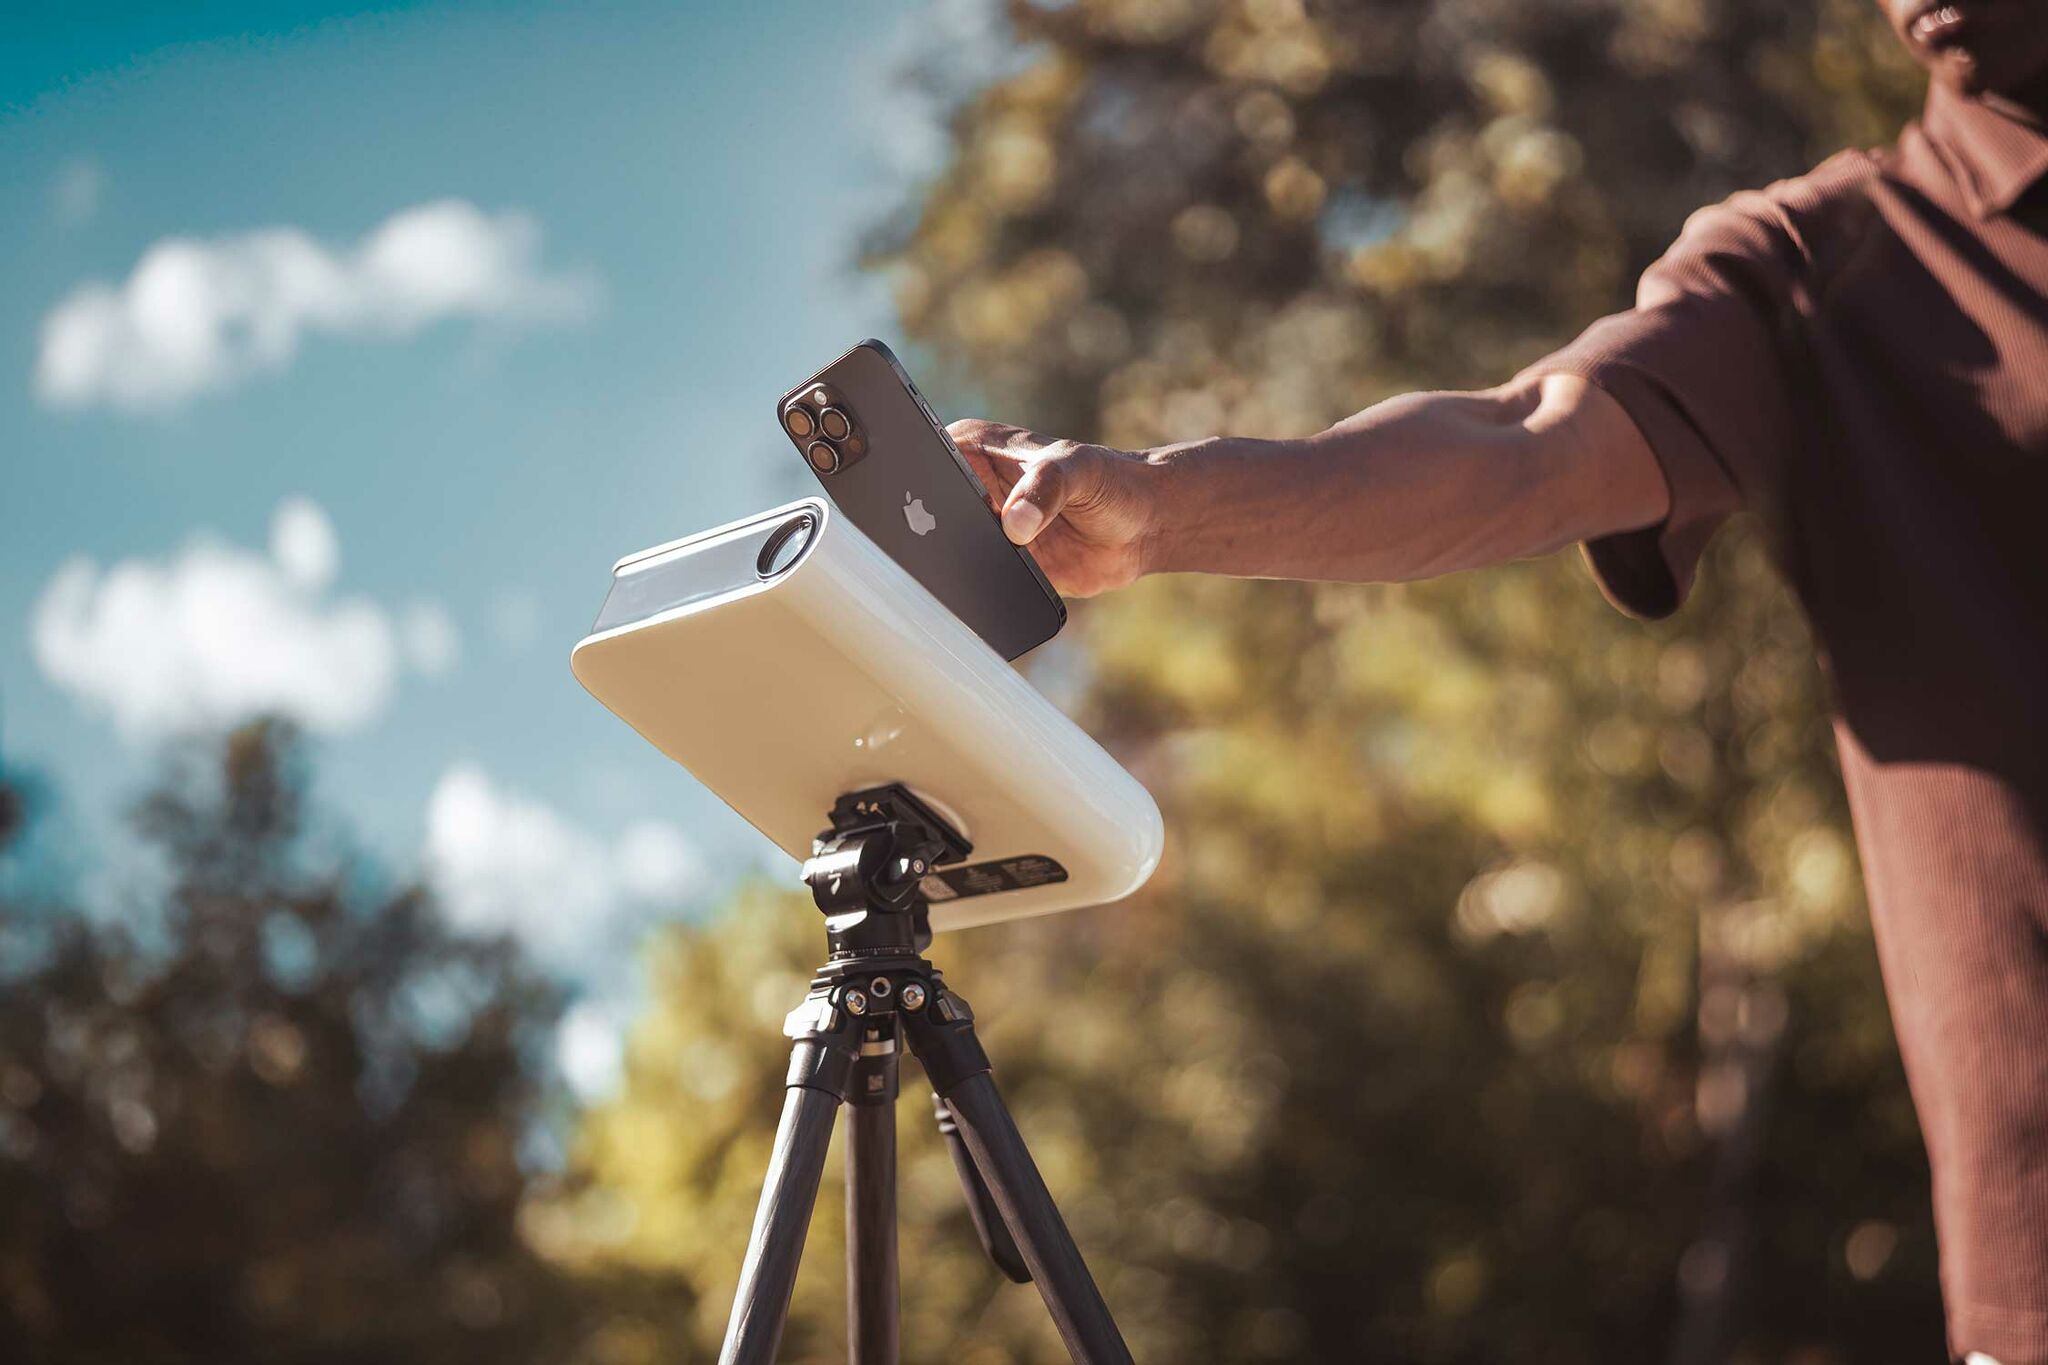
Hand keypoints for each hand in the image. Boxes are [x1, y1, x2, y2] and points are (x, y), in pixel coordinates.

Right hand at [945, 420, 1158, 597]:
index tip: (927, 501)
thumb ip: (1047, 487)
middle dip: (933, 528)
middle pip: (930, 510)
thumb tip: (1014, 525)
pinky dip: (978, 586)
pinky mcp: (995, 563)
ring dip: (956, 560)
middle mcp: (971, 486)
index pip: (928, 458)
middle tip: (949, 541)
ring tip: (980, 564)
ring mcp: (981, 526)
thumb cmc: (1112, 482)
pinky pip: (974, 578)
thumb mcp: (1079, 470)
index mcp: (975, 448)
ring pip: (947, 548)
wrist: (1143, 529)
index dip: (919, 479)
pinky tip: (994, 586)